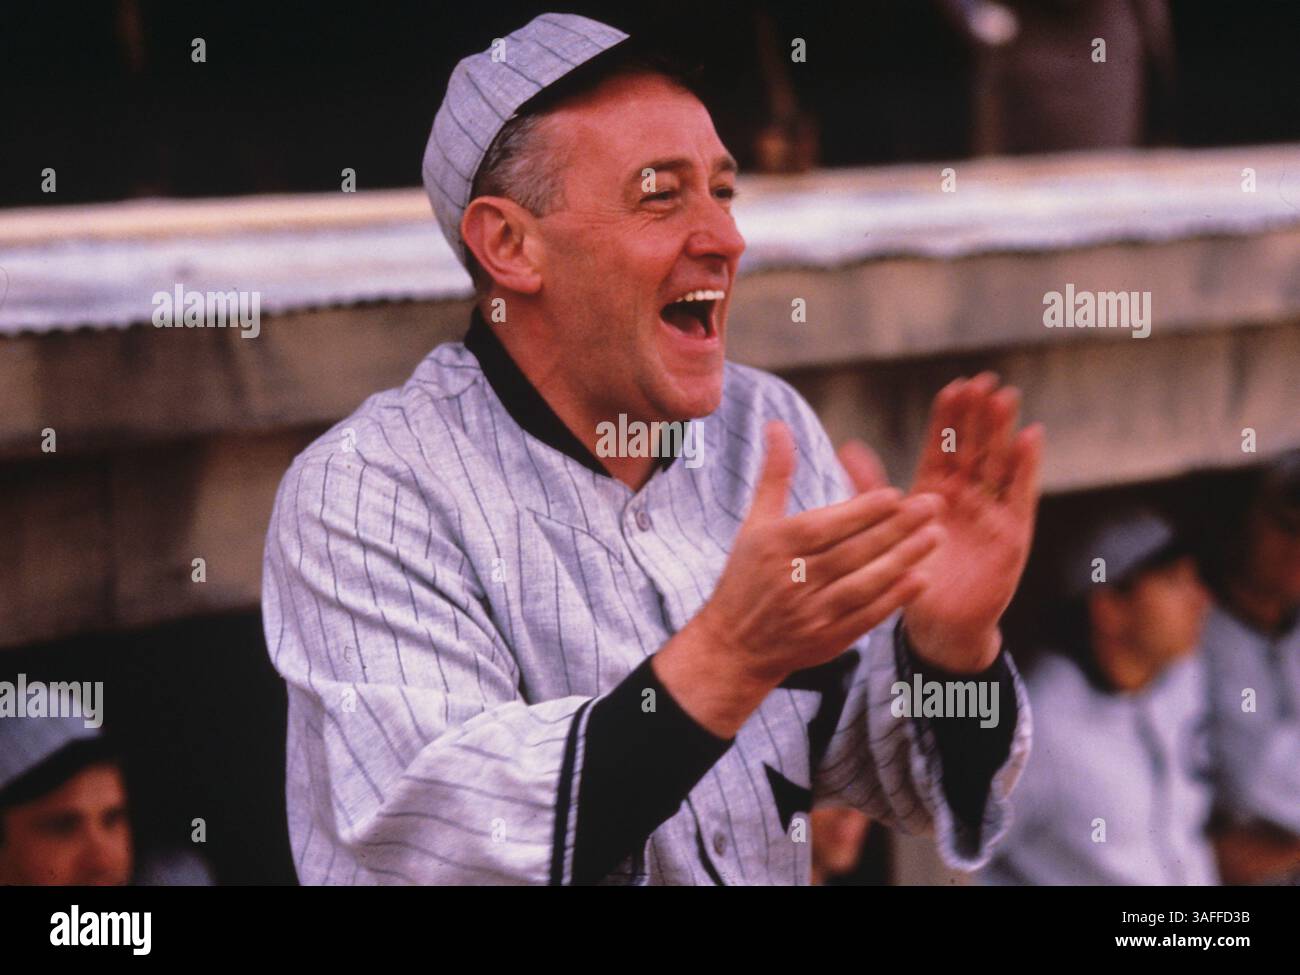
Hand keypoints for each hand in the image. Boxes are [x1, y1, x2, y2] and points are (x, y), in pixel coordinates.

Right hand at [657, 421, 944, 737]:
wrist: (733, 645)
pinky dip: (892, 600)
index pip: (826, 526)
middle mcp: (794, 578)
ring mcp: (811, 613)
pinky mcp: (827, 640)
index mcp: (776, 546)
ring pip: (864, 582)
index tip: (895, 493)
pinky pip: (865, 617)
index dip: (862, 511)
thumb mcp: (755, 524)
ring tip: (935, 537)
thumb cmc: (746, 576)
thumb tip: (778, 425)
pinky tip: (919, 580)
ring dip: (903, 559)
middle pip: (852, 551)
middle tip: (932, 505)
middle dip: (896, 528)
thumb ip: (775, 475)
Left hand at [840, 373, 1042, 672]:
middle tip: (984, 379)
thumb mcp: (884, 532)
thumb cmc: (908, 579)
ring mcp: (990, 512)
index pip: (943, 447)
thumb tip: (845, 446)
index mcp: (932, 492)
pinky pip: (1021, 494)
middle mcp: (964, 497)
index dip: (949, 418)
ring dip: (1003, 431)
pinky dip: (1027, 466)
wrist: (938, 626)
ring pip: (999, 463)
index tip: (955, 386)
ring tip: (1006, 396)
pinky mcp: (1012, 532)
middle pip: (974, 447)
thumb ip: (868, 490)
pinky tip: (1031, 436)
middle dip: (979, 414)